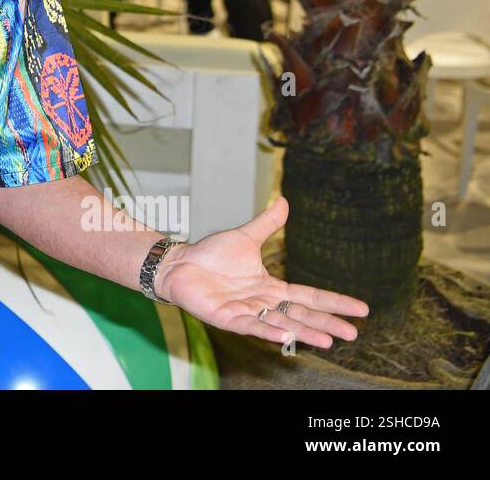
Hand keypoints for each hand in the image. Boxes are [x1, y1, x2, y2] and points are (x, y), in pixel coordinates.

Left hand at [153, 196, 368, 349]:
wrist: (179, 263)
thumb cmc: (210, 255)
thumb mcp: (245, 237)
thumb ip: (267, 224)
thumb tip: (285, 200)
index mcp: (271, 288)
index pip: (309, 297)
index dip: (334, 302)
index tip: (362, 308)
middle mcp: (262, 304)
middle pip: (301, 315)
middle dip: (327, 324)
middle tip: (354, 333)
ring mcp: (246, 313)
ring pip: (280, 325)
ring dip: (304, 332)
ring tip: (329, 341)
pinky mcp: (226, 318)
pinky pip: (251, 325)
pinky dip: (268, 330)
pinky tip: (286, 335)